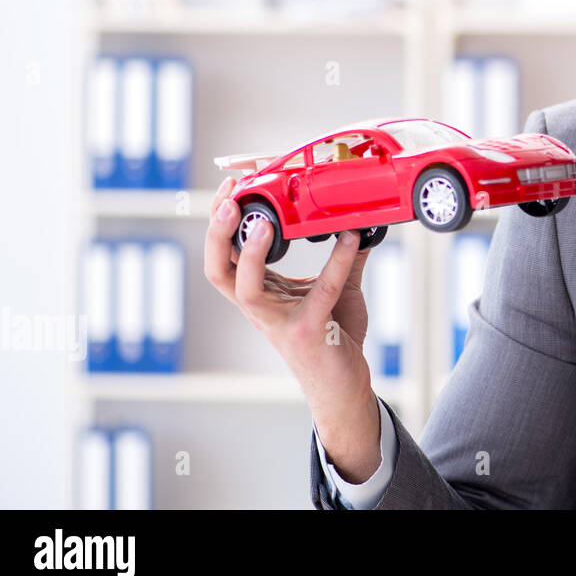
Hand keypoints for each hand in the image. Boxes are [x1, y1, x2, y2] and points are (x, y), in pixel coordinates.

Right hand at [203, 177, 380, 474]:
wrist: (344, 388)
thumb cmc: (334, 340)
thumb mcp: (338, 292)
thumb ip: (345, 260)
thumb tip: (359, 225)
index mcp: (260, 294)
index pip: (224, 255)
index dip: (220, 223)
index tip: (229, 187)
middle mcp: (261, 308)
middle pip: (218, 270)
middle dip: (216, 234)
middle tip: (228, 200)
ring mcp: (279, 322)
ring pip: (246, 288)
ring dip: (250, 254)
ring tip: (262, 222)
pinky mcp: (307, 333)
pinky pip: (320, 291)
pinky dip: (338, 261)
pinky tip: (351, 238)